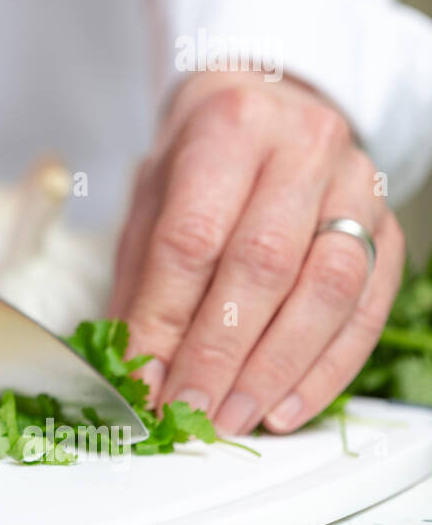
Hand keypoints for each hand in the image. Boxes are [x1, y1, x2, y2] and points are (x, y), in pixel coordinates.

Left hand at [107, 71, 403, 434]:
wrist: (271, 107)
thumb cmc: (200, 161)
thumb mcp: (151, 201)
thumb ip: (143, 281)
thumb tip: (135, 370)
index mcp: (229, 128)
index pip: (193, 237)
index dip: (166, 320)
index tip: (145, 380)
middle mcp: (303, 149)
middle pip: (262, 265)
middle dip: (222, 352)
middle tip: (191, 411)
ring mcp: (358, 188)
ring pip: (326, 289)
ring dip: (277, 368)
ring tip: (235, 417)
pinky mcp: (390, 232)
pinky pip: (367, 311)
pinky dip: (326, 369)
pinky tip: (287, 406)